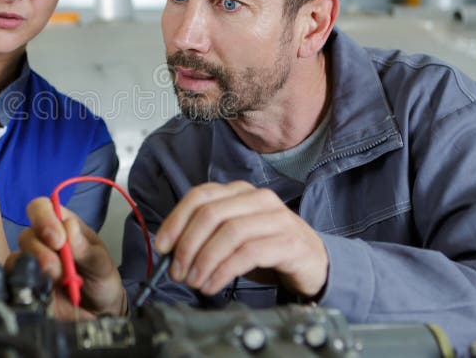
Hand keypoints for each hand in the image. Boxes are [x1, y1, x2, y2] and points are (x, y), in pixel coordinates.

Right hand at [15, 197, 126, 319]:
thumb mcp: (101, 265)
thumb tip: (69, 226)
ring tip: (56, 282)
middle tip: (59, 269)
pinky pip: (12, 282)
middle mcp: (42, 242)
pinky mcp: (24, 287)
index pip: (42, 208)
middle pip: (27, 235)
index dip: (44, 219)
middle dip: (41, 252)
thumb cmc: (101, 280)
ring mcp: (31, 265)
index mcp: (62, 226)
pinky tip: (41, 292)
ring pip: (17, 258)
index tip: (58, 240)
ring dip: (36, 270)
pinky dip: (24, 285)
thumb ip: (86, 249)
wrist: (98, 314)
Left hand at [154, 182, 327, 298]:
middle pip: (211, 214)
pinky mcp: (289, 241)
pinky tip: (213, 285)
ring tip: (194, 281)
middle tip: (177, 272)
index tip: (162, 246)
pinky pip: (248, 253)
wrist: (313, 262)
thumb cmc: (267, 248)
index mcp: (239, 191)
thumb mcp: (232, 236)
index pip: (199, 196)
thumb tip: (169, 251)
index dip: (176, 220)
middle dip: (187, 246)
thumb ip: (205, 235)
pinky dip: (224, 271)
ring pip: (229, 233)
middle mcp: (258, 198)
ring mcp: (276, 218)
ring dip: (204, 261)